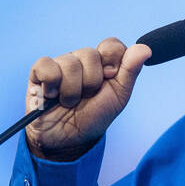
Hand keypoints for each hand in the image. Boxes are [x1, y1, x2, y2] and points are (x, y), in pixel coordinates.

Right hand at [24, 38, 151, 160]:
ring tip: (69, 102)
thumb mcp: (118, 96)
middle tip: (86, 97)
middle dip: (91, 83)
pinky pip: (46, 66)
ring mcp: (60, 64)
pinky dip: (52, 85)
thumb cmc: (94, 117)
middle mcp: (81, 59)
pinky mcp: (39, 72)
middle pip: (90, 54)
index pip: (111, 45)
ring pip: (70, 63)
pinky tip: (52, 96)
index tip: (109, 79)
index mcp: (103, 62)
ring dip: (72, 91)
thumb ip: (131, 71)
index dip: (112, 62)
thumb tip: (145, 48)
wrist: (69, 140)